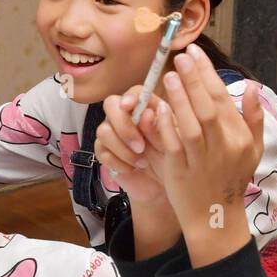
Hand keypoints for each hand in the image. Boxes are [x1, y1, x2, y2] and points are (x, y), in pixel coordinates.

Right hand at [94, 87, 168, 204]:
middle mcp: (125, 116)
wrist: (163, 183)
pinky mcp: (105, 151)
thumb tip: (146, 114)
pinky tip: (132, 169)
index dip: (129, 97)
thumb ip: (162, 126)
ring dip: (122, 148)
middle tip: (140, 146)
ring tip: (142, 162)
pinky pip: (102, 151)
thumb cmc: (171, 158)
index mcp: (146, 107)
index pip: (133, 93)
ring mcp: (113, 133)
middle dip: (123, 126)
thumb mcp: (174, 142)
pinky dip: (118, 162)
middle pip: (110, 105)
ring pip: (103, 130)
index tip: (129, 106)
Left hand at [140, 43, 265, 267]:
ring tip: (168, 77)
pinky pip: (174, 146)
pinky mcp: (181, 172)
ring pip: (191, 125)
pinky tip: (159, 108)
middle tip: (180, 56)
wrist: (217, 217)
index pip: (222, 98)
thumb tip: (253, 86)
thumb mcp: (253, 149)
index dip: (207, 74)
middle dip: (194, 79)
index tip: (195, 53)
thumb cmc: (232, 178)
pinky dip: (166, 127)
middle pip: (208, 107)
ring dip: (180, 99)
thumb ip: (253, 117)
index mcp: (239, 137)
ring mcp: (202, 160)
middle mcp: (223, 147)